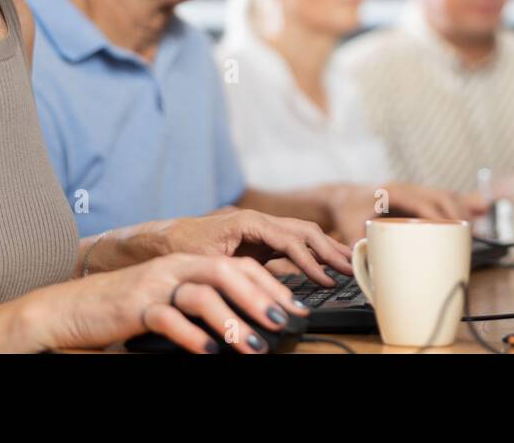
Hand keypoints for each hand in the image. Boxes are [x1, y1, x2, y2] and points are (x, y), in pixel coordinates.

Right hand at [22, 253, 309, 353]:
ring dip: (232, 320)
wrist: (72, 306)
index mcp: (190, 262)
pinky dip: (190, 335)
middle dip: (261, 297)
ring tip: (254, 346)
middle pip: (227, 272)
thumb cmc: (128, 306)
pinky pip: (167, 318)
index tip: (296, 308)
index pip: (240, 265)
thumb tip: (252, 323)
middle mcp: (176, 267)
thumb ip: (208, 302)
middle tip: (285, 322)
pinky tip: (209, 352)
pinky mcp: (134, 307)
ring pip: (201, 294)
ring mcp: (155, 285)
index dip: (272, 284)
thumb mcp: (173, 298)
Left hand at [141, 210, 352, 285]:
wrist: (163, 239)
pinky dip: (312, 254)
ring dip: (326, 250)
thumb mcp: (203, 262)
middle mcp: (259, 221)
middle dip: (329, 250)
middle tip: (351, 268)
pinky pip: (293, 244)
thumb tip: (259, 294)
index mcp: (248, 221)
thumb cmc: (180, 248)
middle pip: (303, 231)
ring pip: (302, 235)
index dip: (309, 260)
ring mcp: (261, 229)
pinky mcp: (261, 240)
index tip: (326, 279)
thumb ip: (233, 272)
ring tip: (348, 266)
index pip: (288, 239)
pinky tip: (325, 268)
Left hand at [323, 183, 476, 243]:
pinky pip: (444, 197)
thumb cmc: (347, 212)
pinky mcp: (419, 196)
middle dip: (456, 213)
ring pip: (445, 194)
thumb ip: (357, 245)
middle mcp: (406, 187)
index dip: (436, 214)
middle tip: (466, 234)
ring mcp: (414, 189)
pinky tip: (477, 211)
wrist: (344, 197)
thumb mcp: (349, 227)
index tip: (449, 229)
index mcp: (390, 191)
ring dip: (461, 208)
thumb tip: (368, 267)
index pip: (419, 200)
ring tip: (472, 230)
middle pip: (439, 195)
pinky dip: (460, 204)